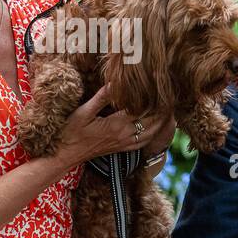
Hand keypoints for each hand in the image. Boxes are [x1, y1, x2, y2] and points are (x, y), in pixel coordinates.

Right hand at [53, 85, 170, 168]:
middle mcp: (124, 136)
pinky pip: (144, 142)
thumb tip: (115, 82)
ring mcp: (124, 144)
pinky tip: (157, 128)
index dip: (155, 101)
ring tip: (170, 112)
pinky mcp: (122, 148)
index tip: (163, 89)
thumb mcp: (83, 112)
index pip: (143, 110)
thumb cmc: (70, 132)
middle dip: (163, 112)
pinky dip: (154, 134)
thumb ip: (101, 98)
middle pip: (152, 123)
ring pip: (151, 134)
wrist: (65, 155)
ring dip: (162, 123)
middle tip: (173, 98)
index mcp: (116, 125)